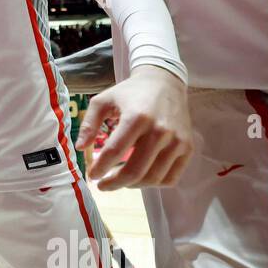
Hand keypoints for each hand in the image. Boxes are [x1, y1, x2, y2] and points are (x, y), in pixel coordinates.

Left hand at [77, 66, 192, 189]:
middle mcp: (160, 130)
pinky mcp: (188, 148)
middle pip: (135, 171)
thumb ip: (89, 123)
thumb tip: (80, 148)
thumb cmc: (130, 92)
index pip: (115, 151)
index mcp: (137, 117)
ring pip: (152, 178)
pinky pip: (170, 178)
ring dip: (132, 185)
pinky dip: (153, 183)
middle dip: (114, 183)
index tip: (92, 175)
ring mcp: (177, 141)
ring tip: (119, 180)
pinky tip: (140, 177)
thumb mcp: (104, 100)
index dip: (100, 168)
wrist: (165, 82)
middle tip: (102, 185)